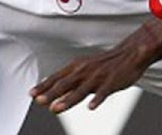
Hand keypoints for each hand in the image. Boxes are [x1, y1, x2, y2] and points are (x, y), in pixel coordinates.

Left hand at [30, 19, 161, 112]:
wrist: (130, 54)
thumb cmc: (105, 64)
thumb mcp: (84, 69)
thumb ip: (69, 82)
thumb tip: (50, 93)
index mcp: (77, 67)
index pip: (57, 78)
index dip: (44, 86)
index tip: (32, 94)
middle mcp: (85, 71)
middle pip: (65, 84)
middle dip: (51, 94)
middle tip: (40, 102)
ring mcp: (98, 77)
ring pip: (80, 90)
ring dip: (67, 100)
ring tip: (56, 108)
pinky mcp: (111, 82)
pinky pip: (103, 92)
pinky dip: (97, 99)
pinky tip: (91, 106)